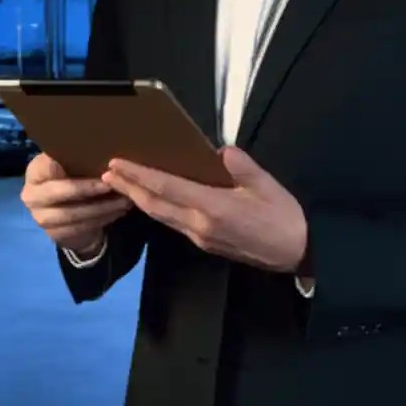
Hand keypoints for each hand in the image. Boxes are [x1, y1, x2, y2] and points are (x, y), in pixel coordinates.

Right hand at [21, 153, 132, 253]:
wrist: (74, 216)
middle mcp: (31, 194)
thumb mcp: (78, 167)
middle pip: (59, 191)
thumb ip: (83, 159)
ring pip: (72, 213)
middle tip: (112, 184)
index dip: (70, 162)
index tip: (95, 160)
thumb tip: (108, 154)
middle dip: (88, 187)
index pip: (48, 164)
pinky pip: (80, 228)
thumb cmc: (78, 181)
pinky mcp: (54, 234)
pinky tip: (119, 212)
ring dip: (102, 207)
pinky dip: (103, 219)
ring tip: (125, 200)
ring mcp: (40, 217)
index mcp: (36, 171)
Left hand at [102, 146, 308, 273]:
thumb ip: (242, 167)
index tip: (117, 164)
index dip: (139, 175)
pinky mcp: (206, 243)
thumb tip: (221, 152)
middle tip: (107, 173)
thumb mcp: (267, 185)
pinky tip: (154, 201)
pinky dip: (157, 209)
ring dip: (139, 200)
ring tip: (122, 185)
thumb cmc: (285, 217)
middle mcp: (199, 225)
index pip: (167, 188)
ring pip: (161, 217)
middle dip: (129, 188)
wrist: (298, 253)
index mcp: (213, 207)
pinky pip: (173, 224)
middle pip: (155, 206)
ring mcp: (200, 237)